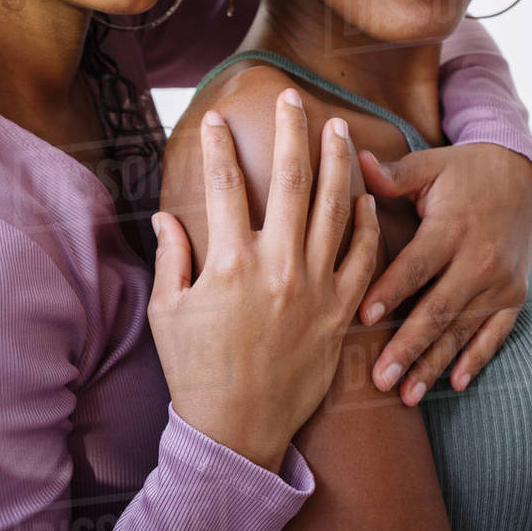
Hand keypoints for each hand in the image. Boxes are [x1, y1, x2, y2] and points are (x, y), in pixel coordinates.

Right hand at [147, 90, 379, 472]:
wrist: (238, 433)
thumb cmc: (196, 371)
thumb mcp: (168, 312)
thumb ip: (171, 258)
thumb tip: (166, 215)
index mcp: (230, 263)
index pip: (224, 184)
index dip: (220, 145)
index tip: (219, 117)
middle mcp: (277, 266)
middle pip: (289, 179)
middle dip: (291, 130)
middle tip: (293, 97)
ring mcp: (316, 288)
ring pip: (334, 207)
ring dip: (337, 161)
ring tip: (338, 127)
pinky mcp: (341, 312)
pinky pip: (362, 257)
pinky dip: (366, 222)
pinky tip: (364, 194)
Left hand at [355, 142, 531, 405]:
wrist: (520, 177)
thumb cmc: (462, 172)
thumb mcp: (429, 165)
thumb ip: (394, 174)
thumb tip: (355, 160)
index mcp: (451, 228)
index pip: (416, 266)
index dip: (390, 291)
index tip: (362, 317)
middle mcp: (478, 260)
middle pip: (438, 309)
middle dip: (408, 347)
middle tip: (380, 378)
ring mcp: (500, 282)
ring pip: (462, 330)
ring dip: (434, 364)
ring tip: (406, 394)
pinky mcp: (515, 296)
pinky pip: (495, 334)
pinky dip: (476, 360)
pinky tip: (454, 384)